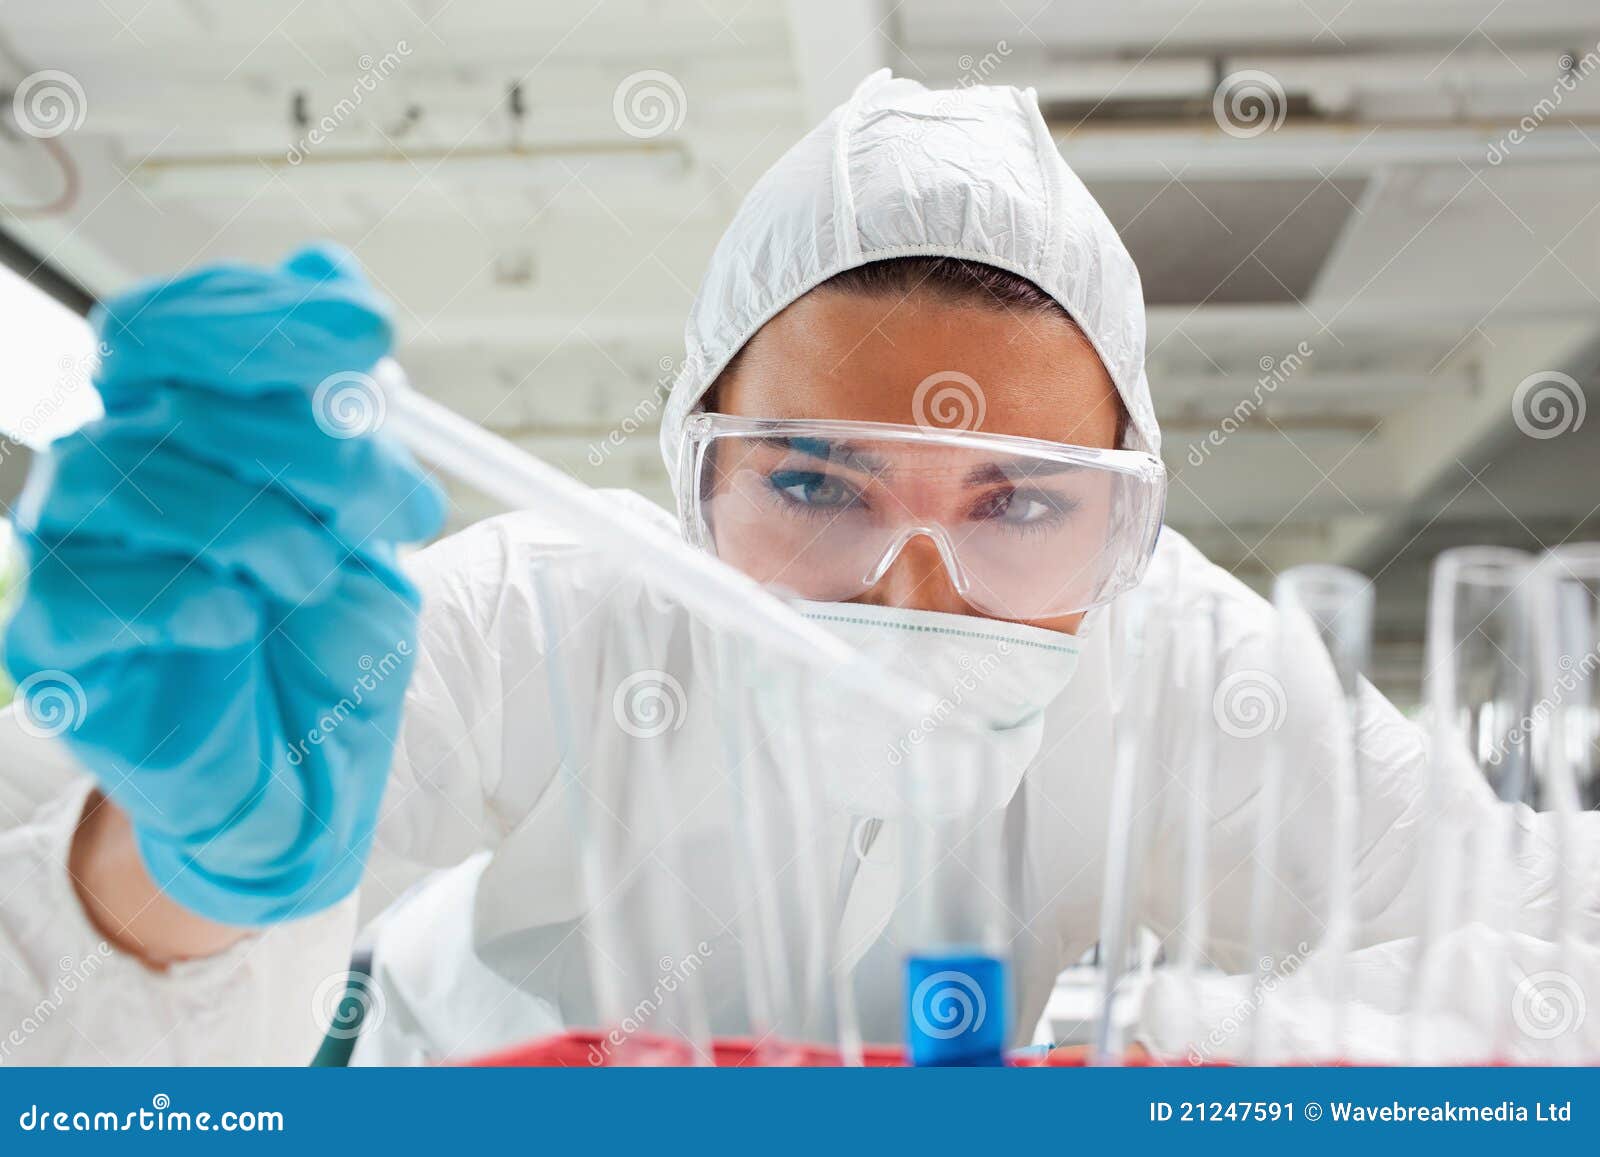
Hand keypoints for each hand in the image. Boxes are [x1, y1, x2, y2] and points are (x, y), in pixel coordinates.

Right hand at [4, 244, 444, 924]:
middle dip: (291, 432)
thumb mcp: (367, 513)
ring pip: (121, 475)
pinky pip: (89, 590)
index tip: (371, 334)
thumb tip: (327, 270)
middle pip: (155, 389)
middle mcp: (111, 471)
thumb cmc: (324, 633)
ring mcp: (72, 553)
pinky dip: (180, 594)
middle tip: (386, 500)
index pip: (172, 327)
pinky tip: (239, 618)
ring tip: (318, 574)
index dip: (265, 318)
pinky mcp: (55, 644)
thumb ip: (344, 406)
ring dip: (253, 520)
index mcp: (174, 425)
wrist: (308, 766)